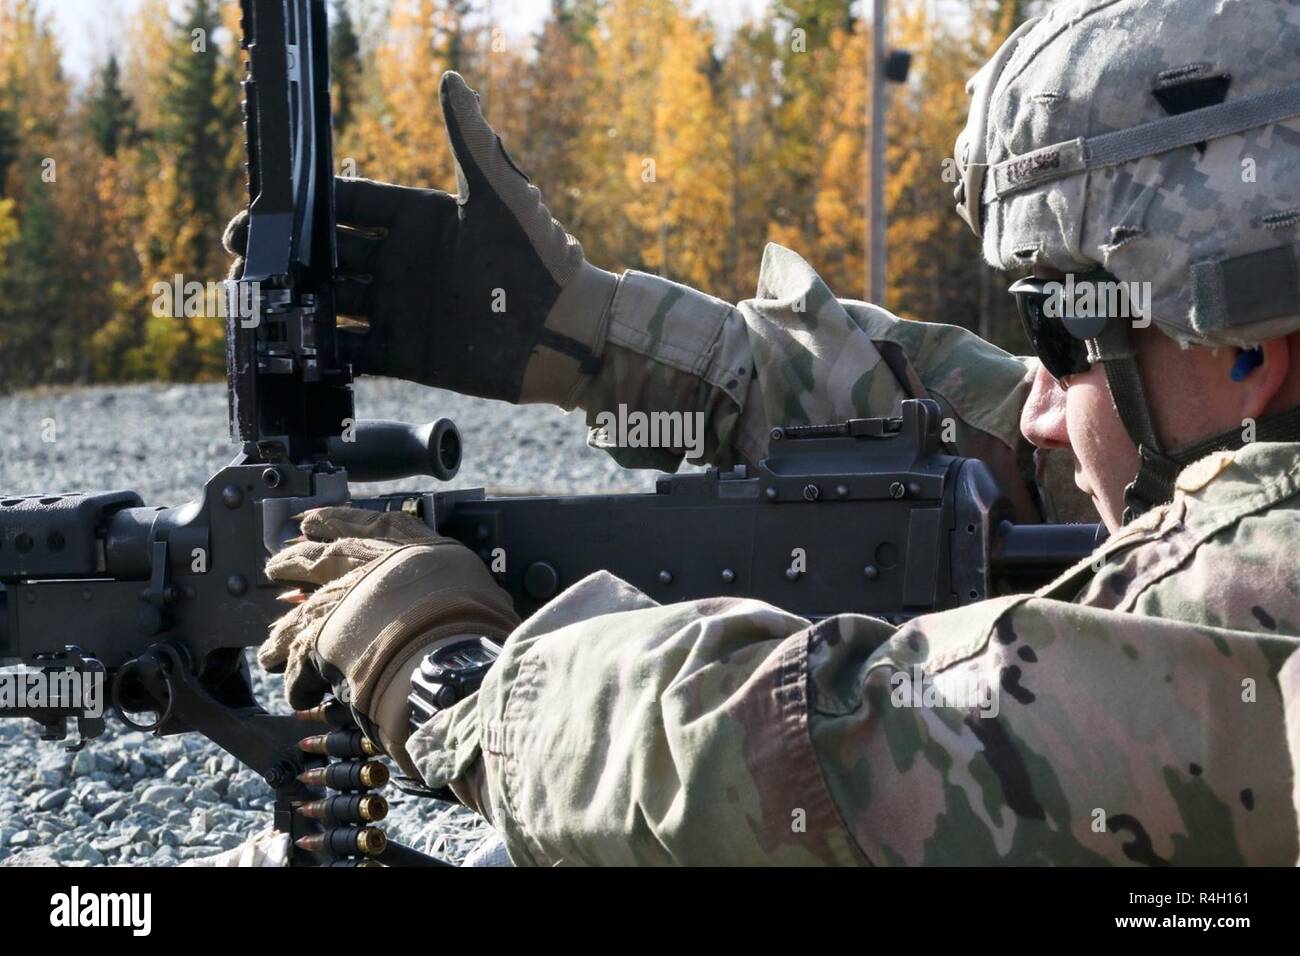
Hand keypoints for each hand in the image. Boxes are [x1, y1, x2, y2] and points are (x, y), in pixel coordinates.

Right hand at [225, 71, 616, 405]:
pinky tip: (291, 346)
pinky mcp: (408, 353)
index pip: (351, 206)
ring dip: (295, 299)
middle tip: (243, 254)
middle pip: (330, 253)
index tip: (264, 207)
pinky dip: (322, 350)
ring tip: (254, 299)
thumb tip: (452, 80)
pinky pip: (353, 352)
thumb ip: (473, 142)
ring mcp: (403, 308)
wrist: (568, 335)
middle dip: (286, 252)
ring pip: (333, 302)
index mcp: (421, 221)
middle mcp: (404, 263)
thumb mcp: (504, 198)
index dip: (307, 206)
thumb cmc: (543, 260)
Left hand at [260, 507, 519, 762]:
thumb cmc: (473, 618)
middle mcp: (371, 570)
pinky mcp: (322, 643)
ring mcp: (343, 604)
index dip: (340, 520)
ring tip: (271, 645)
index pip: (371, 525)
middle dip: (298, 559)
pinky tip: (293, 687)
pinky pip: (300, 657)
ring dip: (286, 629)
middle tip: (276, 563)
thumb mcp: (473, 584)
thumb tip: (486, 599)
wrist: (448, 648)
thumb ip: (462, 584)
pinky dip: (296, 673)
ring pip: (304, 611)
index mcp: (409, 550)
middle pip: (324, 558)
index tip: (312, 519)